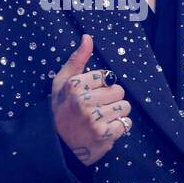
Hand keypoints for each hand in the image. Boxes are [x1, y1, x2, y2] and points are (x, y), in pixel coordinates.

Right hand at [51, 34, 132, 165]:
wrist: (57, 145)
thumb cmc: (61, 110)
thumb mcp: (62, 82)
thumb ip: (77, 59)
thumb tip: (87, 37)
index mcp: (74, 85)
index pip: (105, 76)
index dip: (100, 86)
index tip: (89, 95)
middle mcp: (83, 100)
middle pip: (118, 90)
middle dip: (110, 99)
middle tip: (96, 109)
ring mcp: (94, 118)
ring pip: (125, 106)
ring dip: (116, 113)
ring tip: (101, 119)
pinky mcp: (104, 134)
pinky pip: (126, 123)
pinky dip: (119, 127)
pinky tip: (106, 129)